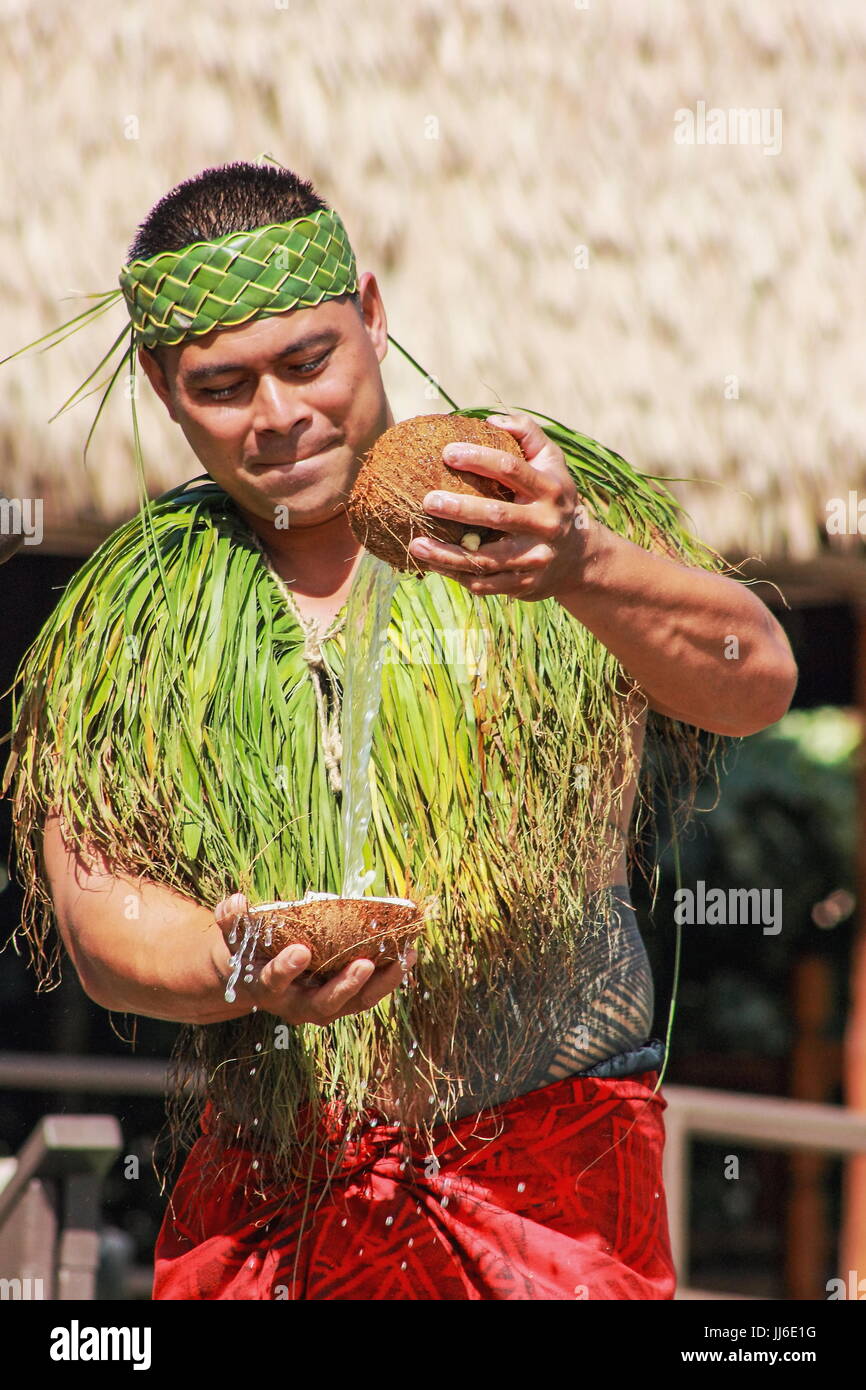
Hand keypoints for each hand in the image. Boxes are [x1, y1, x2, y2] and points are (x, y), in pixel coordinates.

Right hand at [213, 893, 417, 1025]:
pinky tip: (408, 955)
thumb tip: (237, 901)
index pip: (274, 982)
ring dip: (380, 984)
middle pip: (323, 1005)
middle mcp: (295, 1005)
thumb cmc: (246, 950)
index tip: (300, 951)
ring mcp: (322, 1006)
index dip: (286, 970)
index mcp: (266, 987)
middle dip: (344, 986)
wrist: (251, 978)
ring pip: (354, 1004)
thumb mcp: (233, 936)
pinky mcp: (343, 1001)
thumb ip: (231, 920)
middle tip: (364, 965)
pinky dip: (389, 977)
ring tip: (404, 958)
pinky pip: (369, 994)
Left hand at [406, 409, 595, 600]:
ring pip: (486, 559)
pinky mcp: (524, 584)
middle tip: (427, 500)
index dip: (479, 458)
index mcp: (550, 489)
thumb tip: (492, 419)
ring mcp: (535, 558)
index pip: (511, 469)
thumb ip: (528, 434)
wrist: (579, 556)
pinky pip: (485, 583)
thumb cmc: (553, 497)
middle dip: (460, 509)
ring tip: (416, 544)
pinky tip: (432, 564)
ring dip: (448, 554)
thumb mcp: (552, 462)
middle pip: (498, 516)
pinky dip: (456, 575)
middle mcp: (545, 524)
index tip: (447, 452)